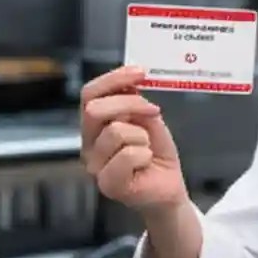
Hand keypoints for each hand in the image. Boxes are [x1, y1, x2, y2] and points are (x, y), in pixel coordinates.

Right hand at [80, 65, 188, 217]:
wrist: (168, 185)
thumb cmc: (155, 153)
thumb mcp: (147, 119)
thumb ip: (134, 101)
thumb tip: (132, 81)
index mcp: (94, 125)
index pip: (89, 94)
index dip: (112, 79)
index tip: (139, 72)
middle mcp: (89, 144)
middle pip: (95, 109)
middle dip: (130, 104)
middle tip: (153, 111)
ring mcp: (96, 165)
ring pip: (116, 132)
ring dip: (142, 135)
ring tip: (147, 147)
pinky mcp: (108, 184)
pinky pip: (128, 155)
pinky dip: (145, 154)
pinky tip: (146, 162)